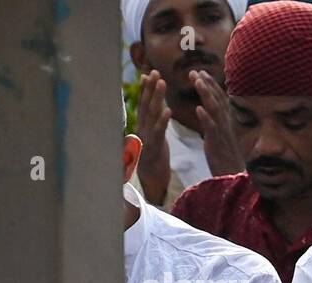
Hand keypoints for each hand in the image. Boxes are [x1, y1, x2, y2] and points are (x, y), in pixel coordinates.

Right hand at [135, 70, 171, 204]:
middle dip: (150, 87)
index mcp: (144, 127)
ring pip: (151, 114)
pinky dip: (163, 120)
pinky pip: (159, 132)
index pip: (145, 105)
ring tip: (162, 83)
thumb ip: (154, 125)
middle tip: (155, 71)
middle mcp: (142, 129)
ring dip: (156, 97)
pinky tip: (168, 110)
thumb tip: (156, 110)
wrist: (151, 182)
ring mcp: (146, 138)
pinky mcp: (154, 148)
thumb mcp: (155, 140)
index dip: (146, 89)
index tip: (150, 73)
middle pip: (146, 104)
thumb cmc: (155, 161)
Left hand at [190, 70, 242, 176]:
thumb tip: (213, 114)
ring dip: (206, 95)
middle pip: (217, 100)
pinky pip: (212, 130)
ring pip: (215, 110)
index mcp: (227, 123)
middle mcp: (226, 125)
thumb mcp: (223, 139)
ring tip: (197, 81)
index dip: (210, 86)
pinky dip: (206, 118)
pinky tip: (198, 108)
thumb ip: (219, 125)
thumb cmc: (227, 161)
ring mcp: (222, 134)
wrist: (234, 180)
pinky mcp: (217, 144)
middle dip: (207, 85)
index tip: (201, 73)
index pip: (219, 100)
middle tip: (195, 71)